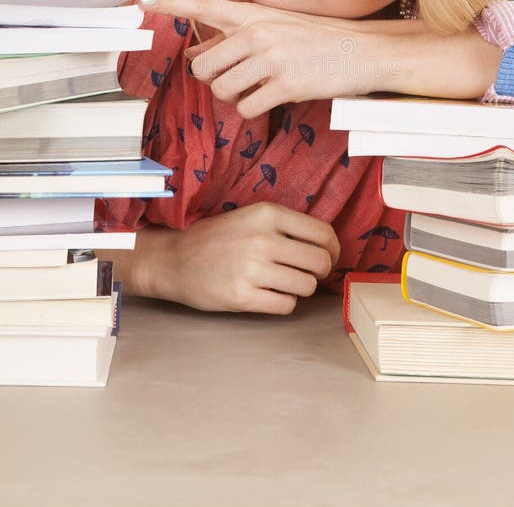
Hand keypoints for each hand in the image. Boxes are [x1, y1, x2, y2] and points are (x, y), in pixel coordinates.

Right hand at [133, 201, 340, 314]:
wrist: (174, 259)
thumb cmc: (217, 238)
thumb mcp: (250, 216)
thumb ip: (285, 225)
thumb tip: (327, 245)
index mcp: (267, 213)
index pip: (323, 233)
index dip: (333, 249)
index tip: (328, 256)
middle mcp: (263, 239)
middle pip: (320, 262)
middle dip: (319, 271)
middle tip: (306, 273)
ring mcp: (252, 269)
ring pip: (307, 286)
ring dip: (301, 288)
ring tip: (283, 282)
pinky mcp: (242, 296)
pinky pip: (286, 305)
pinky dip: (283, 303)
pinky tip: (269, 294)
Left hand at [138, 0, 414, 115]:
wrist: (365, 50)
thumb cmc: (318, 39)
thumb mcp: (275, 29)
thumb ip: (233, 39)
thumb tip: (193, 54)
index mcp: (254, 15)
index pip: (204, 5)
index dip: (171, 3)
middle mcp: (258, 32)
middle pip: (203, 66)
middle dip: (213, 80)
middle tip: (235, 80)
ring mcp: (272, 57)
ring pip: (222, 90)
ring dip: (234, 96)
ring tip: (258, 88)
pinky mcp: (286, 84)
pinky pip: (248, 107)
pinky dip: (255, 109)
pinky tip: (274, 98)